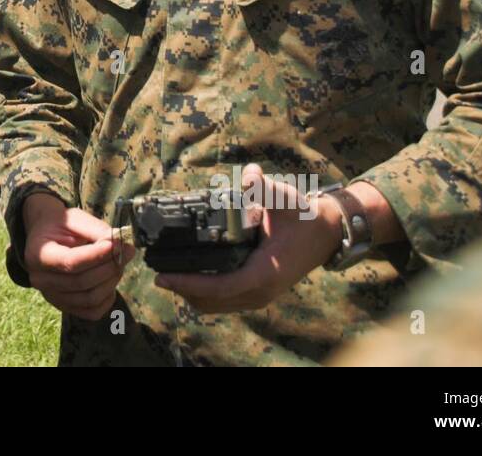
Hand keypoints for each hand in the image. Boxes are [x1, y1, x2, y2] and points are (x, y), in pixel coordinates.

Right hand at [21, 193, 135, 320]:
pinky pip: (92, 312)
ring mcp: (51, 296)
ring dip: (111, 281)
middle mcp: (40, 280)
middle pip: (82, 282)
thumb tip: (121, 245)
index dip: (97, 256)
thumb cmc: (60, 225)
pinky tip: (109, 280)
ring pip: (90, 299)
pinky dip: (108, 298)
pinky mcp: (65, 307)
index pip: (70, 263)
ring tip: (119, 262)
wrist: (45, 237)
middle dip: (109, 267)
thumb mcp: (76, 219)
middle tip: (125, 250)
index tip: (116, 244)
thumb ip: (97, 231)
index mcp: (38, 255)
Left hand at [154, 164, 341, 312]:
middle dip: (182, 289)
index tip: (162, 276)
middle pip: (210, 302)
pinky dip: (204, 294)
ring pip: (215, 305)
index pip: (218, 287)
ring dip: (190, 294)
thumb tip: (250, 176)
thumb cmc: (303, 216)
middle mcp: (260, 291)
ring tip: (168, 274)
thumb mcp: (285, 198)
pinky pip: (224, 300)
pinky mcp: (256, 293)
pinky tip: (189, 278)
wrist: (325, 234)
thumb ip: (264, 187)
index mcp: (263, 273)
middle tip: (157, 272)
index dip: (187, 283)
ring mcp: (259, 295)